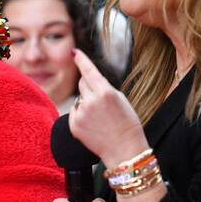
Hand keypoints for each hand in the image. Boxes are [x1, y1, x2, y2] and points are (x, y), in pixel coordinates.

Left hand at [69, 49, 147, 164]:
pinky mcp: (74, 125)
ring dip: (86, 102)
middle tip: (101, 102)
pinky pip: (75, 112)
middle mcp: (91, 101)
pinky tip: (93, 125)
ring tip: (100, 118)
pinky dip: (82, 115)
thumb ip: (103, 88)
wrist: (124, 149)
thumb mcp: (120, 99)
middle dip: (89, 88)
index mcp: (105, 92)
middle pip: (82, 84)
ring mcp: (81, 114)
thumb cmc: (127, 123)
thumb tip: (87, 82)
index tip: (74, 52)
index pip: (89, 71)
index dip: (81, 60)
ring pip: (79, 98)